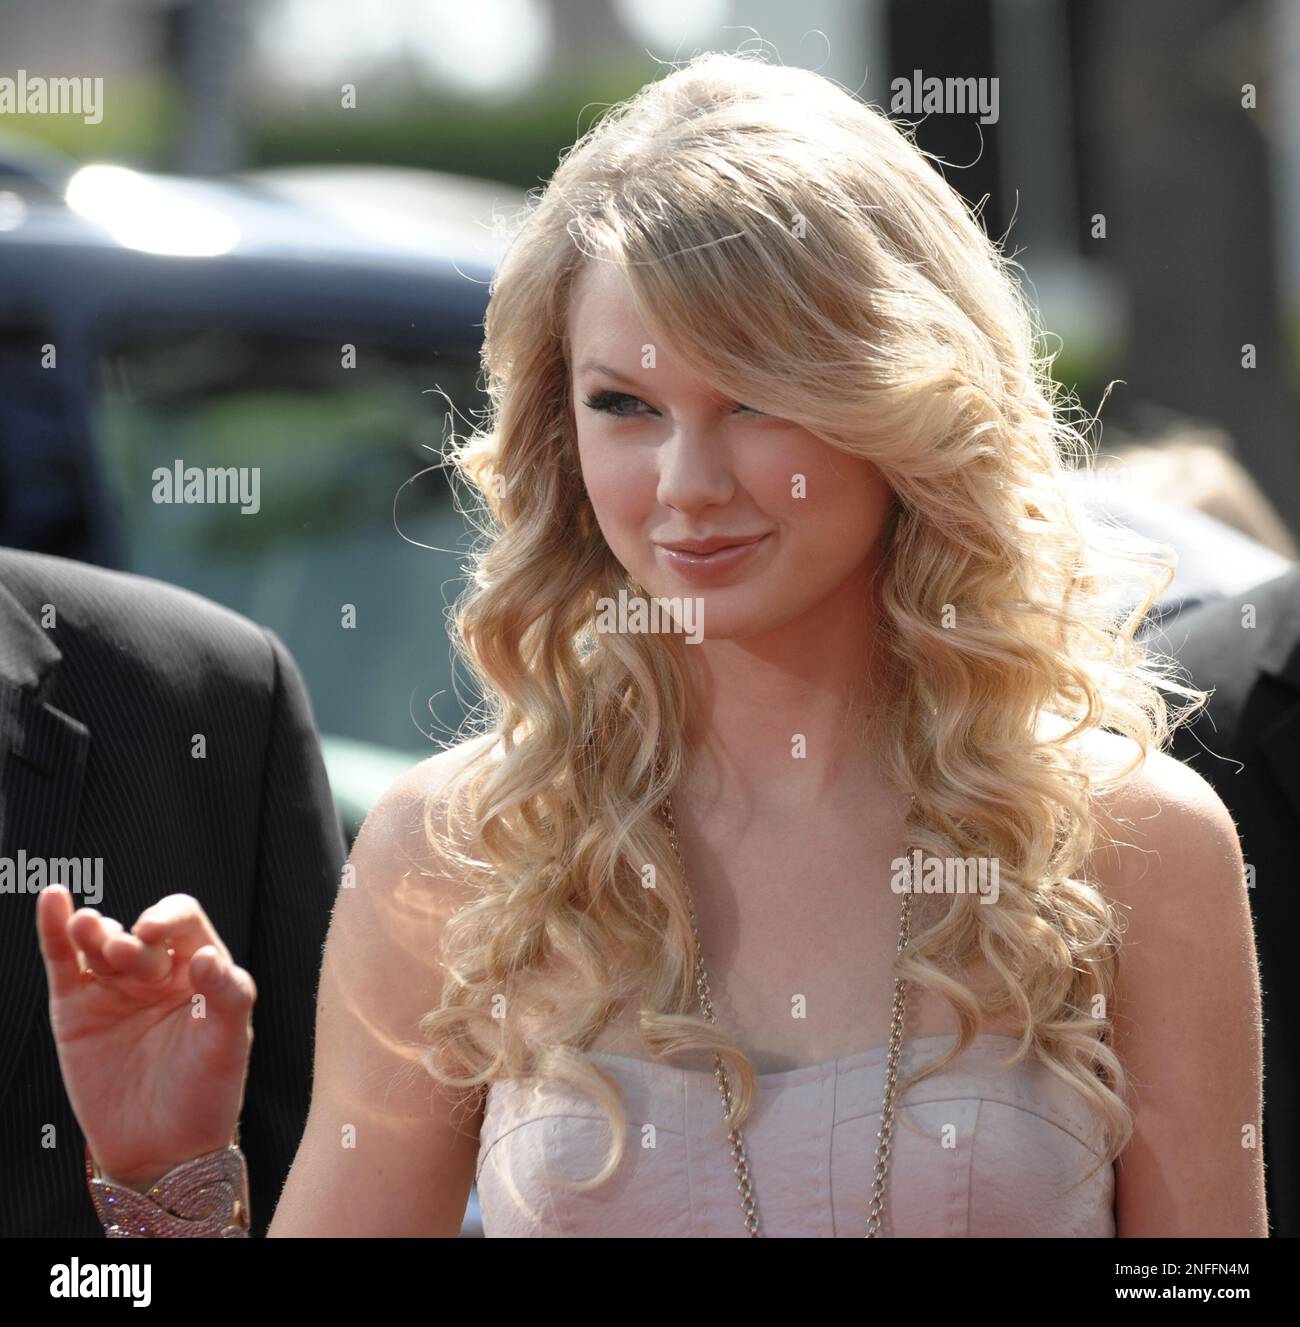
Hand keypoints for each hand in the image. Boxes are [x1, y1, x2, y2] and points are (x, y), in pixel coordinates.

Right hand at [35, 887, 255, 1190]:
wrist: (163, 1149)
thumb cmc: (207, 1093)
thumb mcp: (229, 1043)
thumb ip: (228, 995)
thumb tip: (208, 956)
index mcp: (198, 969)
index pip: (183, 922)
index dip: (169, 918)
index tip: (156, 932)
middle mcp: (155, 973)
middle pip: (137, 933)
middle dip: (132, 940)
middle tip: (130, 956)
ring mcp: (113, 989)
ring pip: (98, 943)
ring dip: (93, 930)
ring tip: (89, 928)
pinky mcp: (76, 1010)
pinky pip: (63, 963)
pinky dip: (55, 931)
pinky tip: (53, 901)